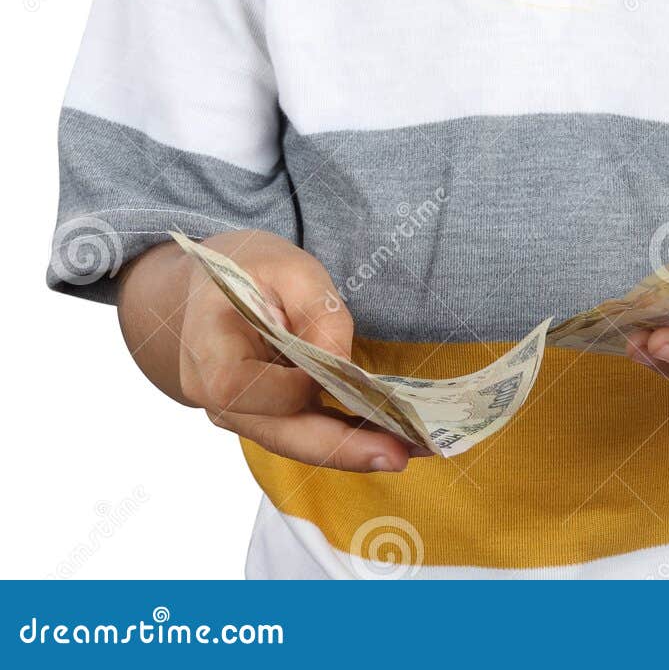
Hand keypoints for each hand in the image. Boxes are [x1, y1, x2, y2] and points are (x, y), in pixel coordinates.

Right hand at [122, 229, 426, 472]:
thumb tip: (346, 370)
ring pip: (294, 440)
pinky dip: (341, 436)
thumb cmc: (249, 267)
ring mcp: (235, 414)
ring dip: (349, 448)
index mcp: (208, 351)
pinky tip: (385, 438)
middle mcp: (212, 397)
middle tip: (402, 452)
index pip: (247, 390)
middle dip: (342, 447)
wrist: (214, 284)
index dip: (292, 389)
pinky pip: (300, 431)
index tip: (339, 375)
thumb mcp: (289, 268)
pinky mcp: (261, 417)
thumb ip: (318, 313)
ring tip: (409, 448)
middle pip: (278, 432)